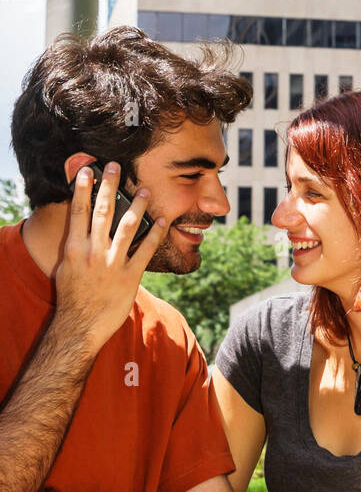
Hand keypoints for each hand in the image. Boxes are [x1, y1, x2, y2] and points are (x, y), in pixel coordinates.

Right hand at [54, 162, 166, 352]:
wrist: (81, 325)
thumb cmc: (73, 295)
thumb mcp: (67, 266)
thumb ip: (75, 243)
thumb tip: (81, 223)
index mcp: (75, 247)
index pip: (78, 211)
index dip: (83, 188)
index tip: (88, 169)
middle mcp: (93, 252)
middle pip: (102, 211)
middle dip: (110, 186)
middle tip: (117, 166)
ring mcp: (112, 264)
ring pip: (127, 226)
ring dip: (138, 205)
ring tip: (147, 190)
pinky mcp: (130, 276)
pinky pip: (145, 250)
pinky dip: (154, 234)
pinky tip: (162, 222)